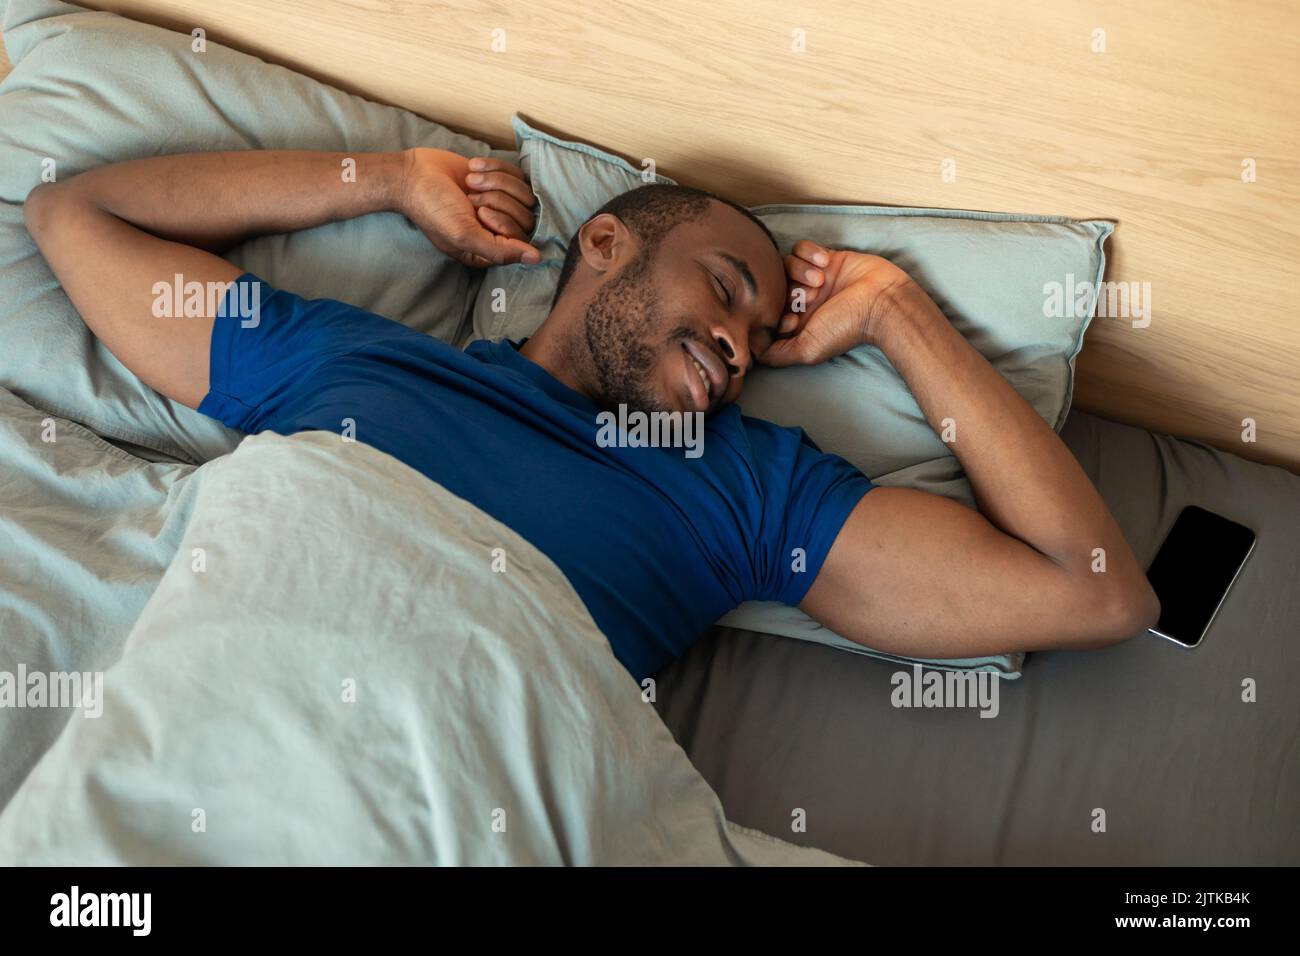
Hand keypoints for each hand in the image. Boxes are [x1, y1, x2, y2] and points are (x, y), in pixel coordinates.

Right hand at [398, 148, 540, 267]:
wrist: (414, 174)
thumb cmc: (434, 208)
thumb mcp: (464, 235)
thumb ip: (500, 251)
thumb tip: (536, 259)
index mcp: (489, 250)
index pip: (521, 240)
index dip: (502, 221)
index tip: (477, 212)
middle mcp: (498, 230)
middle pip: (527, 216)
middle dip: (497, 200)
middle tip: (470, 197)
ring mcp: (501, 204)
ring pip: (525, 193)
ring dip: (495, 181)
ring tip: (471, 181)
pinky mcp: (500, 180)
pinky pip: (518, 174)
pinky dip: (495, 167)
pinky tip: (473, 169)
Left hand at [762, 240, 913, 366]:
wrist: (882, 301)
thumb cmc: (846, 328)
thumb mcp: (807, 350)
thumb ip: (777, 354)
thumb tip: (752, 353)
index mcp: (796, 322)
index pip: (767, 312)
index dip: (773, 313)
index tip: (791, 320)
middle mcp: (802, 301)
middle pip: (774, 286)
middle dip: (789, 292)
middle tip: (810, 299)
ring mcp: (813, 278)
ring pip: (787, 265)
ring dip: (801, 271)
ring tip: (821, 281)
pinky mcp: (825, 258)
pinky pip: (802, 248)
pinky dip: (809, 253)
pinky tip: (825, 262)